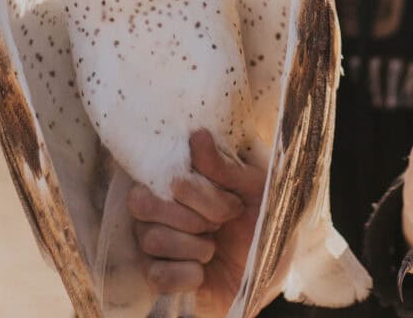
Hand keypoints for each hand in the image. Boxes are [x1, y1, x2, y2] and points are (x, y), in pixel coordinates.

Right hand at [128, 130, 266, 317]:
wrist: (268, 272)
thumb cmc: (261, 221)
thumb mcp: (256, 190)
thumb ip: (225, 167)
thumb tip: (198, 136)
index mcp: (178, 179)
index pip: (158, 174)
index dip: (194, 191)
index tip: (231, 202)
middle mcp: (157, 207)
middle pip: (143, 204)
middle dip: (193, 218)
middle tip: (219, 225)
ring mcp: (152, 242)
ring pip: (151, 239)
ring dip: (195, 248)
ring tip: (213, 248)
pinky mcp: (157, 276)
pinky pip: (156, 275)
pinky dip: (188, 276)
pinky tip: (202, 273)